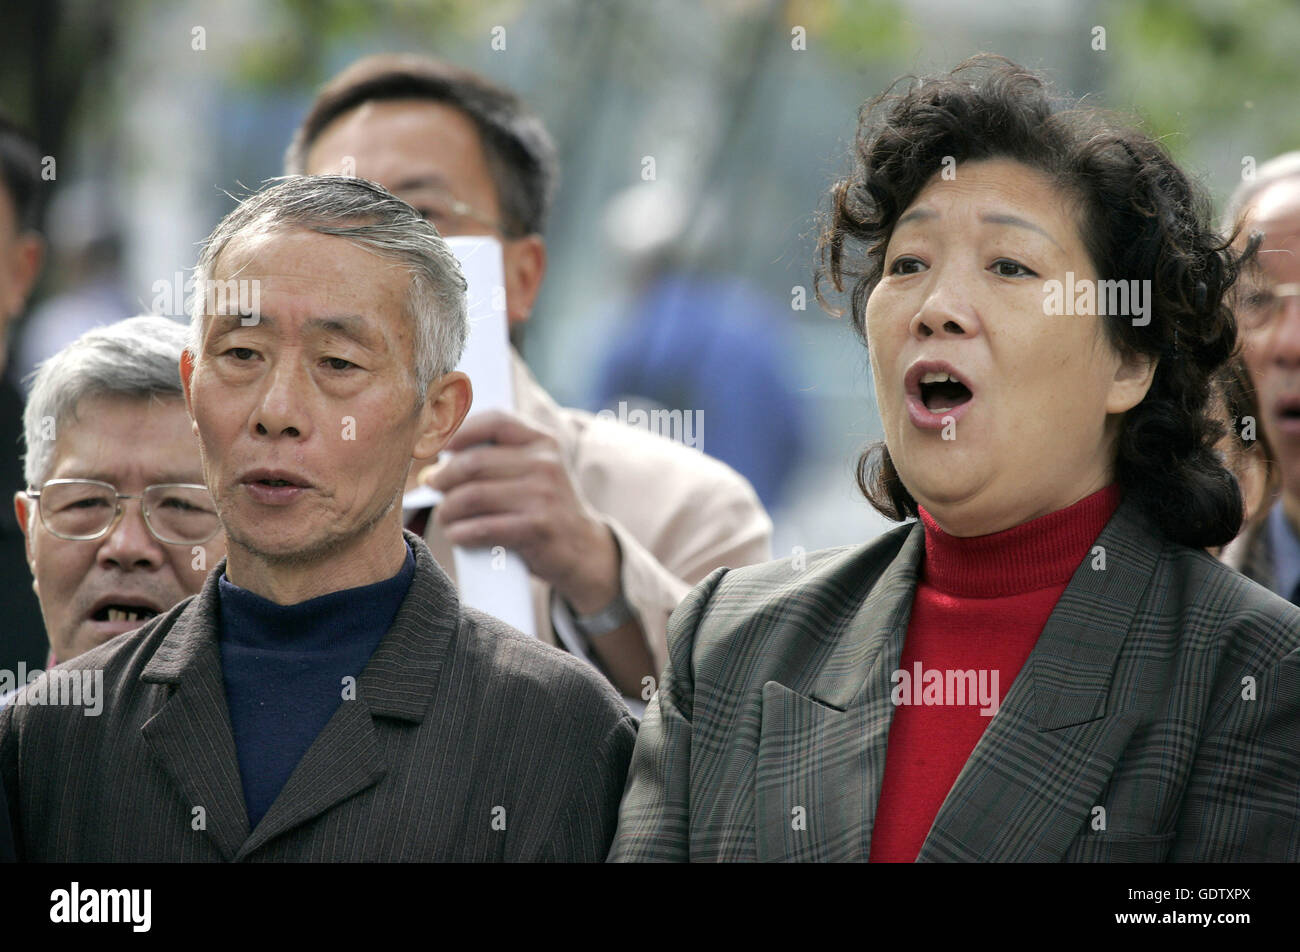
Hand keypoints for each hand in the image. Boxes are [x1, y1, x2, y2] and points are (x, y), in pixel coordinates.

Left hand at [420, 410, 620, 612]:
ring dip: (448, 509)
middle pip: (474, 463)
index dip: (460, 431)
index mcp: (543, 441)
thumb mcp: (534, 470)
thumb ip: (497, 456)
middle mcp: (546, 464)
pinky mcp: (537, 528)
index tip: (440, 448)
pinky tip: (457, 534)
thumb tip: (437, 461)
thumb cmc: (543, 506)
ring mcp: (543, 496)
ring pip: (472, 496)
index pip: (495, 421)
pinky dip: (461, 532)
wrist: (582, 548)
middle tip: (433, 487)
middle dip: (444, 477)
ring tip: (445, 515)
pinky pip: (483, 527)